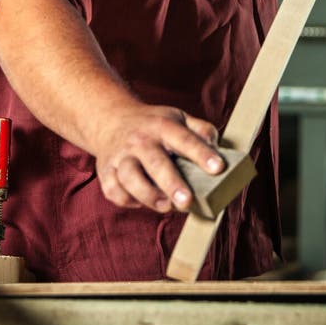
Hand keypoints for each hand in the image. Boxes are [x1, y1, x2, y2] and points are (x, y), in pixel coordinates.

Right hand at [92, 102, 223, 213]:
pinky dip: (127, 199)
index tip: (219, 168)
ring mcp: (121, 156)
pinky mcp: (106, 171)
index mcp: (162, 126)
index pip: (185, 139)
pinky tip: (141, 200)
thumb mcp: (178, 118)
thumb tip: (217, 149)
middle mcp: (140, 140)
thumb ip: (201, 131)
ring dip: (148, 195)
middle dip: (171, 183)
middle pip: (155, 162)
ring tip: (166, 206)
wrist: (112, 119)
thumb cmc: (154, 125)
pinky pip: (114, 190)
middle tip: (187, 201)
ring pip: (130, 178)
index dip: (202, 153)